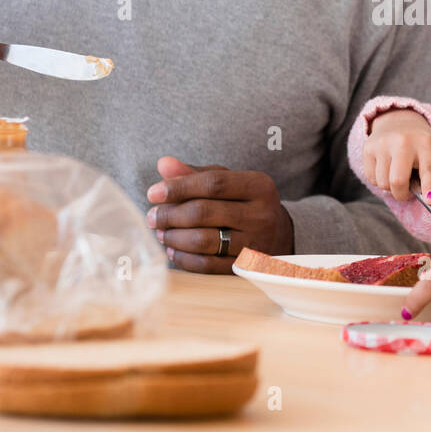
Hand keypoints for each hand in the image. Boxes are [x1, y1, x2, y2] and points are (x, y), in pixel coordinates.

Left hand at [146, 156, 294, 272]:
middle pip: (205, 212)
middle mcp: (261, 214)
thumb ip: (195, 173)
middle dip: (170, 214)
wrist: (279, 235)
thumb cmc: (244, 202)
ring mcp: (255, 243)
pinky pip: (206, 265)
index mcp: (259, 186)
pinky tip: (172, 250)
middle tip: (152, 217)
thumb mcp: (228, 181)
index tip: (152, 193)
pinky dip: (183, 258)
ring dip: (174, 237)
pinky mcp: (245, 267)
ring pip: (203, 241)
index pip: (213, 183)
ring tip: (160, 232)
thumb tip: (163, 164)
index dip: (179, 187)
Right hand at [362, 109, 430, 201]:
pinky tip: (387, 168)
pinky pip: (371, 178)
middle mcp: (403, 141)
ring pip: (383, 184)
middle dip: (402, 194)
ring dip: (391, 187)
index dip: (430, 188)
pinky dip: (380, 180)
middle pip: (397, 181)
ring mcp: (383, 144)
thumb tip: (429, 202)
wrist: (399, 121)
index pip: (429, 170)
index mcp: (426, 143)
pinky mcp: (368, 148)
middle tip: (408, 192)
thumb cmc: (420, 145)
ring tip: (398, 174)